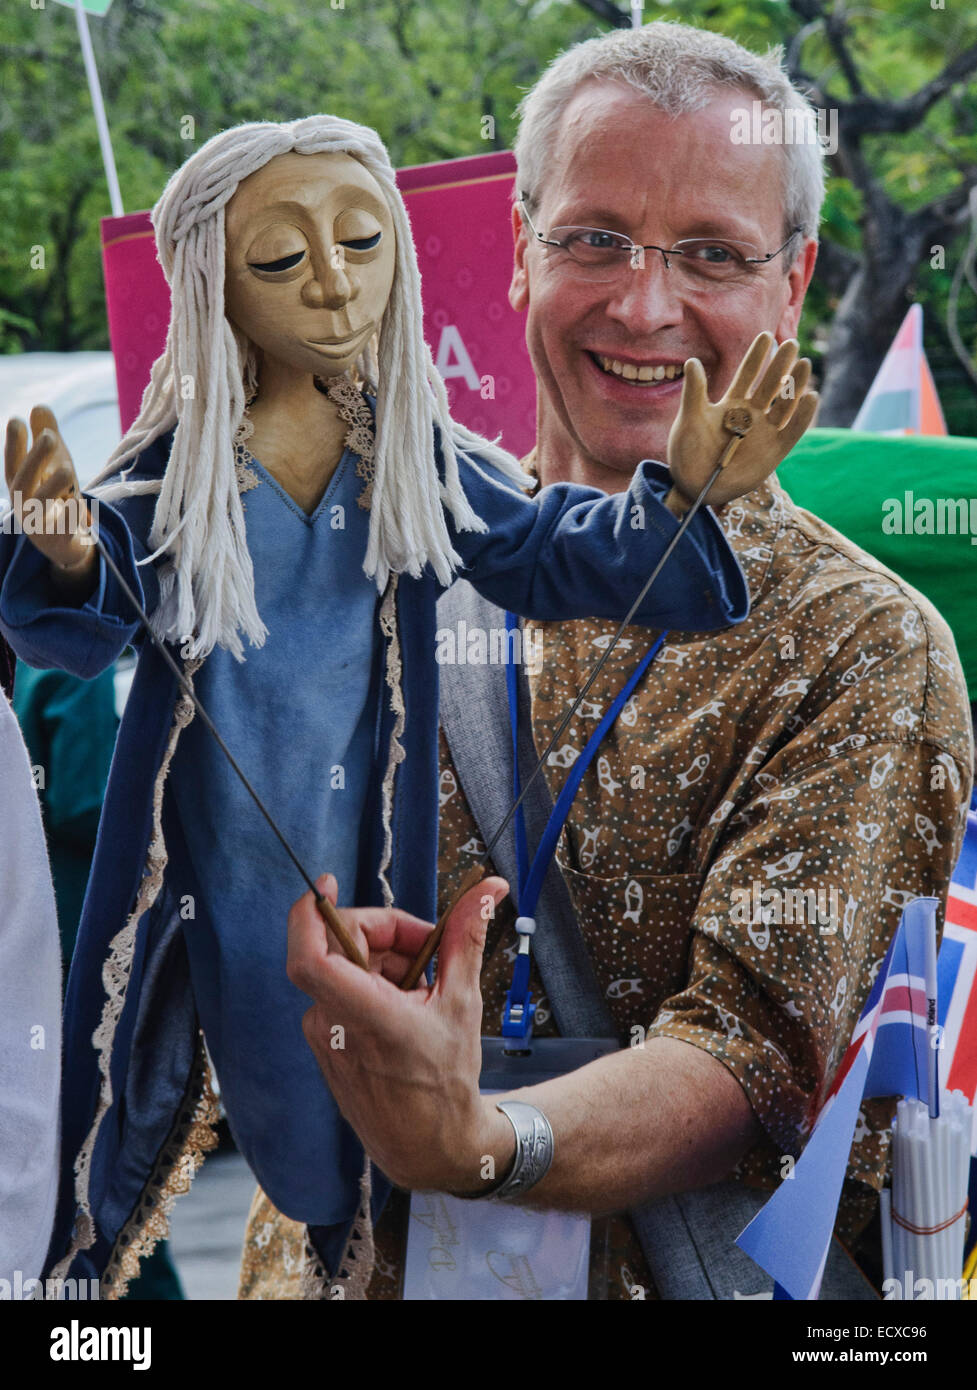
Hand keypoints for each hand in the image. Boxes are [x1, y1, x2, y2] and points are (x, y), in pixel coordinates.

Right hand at [4, 406, 96, 589]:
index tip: (16, 420)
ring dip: (53, 486)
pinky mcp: (60, 541)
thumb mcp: (53, 467)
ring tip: (68, 468)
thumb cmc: (55, 498)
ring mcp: (40, 525)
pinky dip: (69, 518)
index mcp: (19, 486)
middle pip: (24, 482)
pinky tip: (76, 504)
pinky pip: (64, 530)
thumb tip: (40, 405)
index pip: (12, 463)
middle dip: (35, 459)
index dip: (13, 444)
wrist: (65, 545)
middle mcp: (23, 505)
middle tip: (50, 436)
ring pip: (41, 506)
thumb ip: (47, 438)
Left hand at [287, 872, 514, 1192]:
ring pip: (344, 970)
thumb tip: (489, 888)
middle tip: (430, 949)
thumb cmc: (448, 1080)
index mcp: (365, 1014)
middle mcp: (332, 1024)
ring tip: (425, 991)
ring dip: (384, 963)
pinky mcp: (324, 1045)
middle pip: (342, 948)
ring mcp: (322, 1037)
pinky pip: (341, 994)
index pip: (312, 954)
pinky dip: (372, 987)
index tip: (328, 885)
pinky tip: (406, 1008)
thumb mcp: (463, 1001)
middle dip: (385, 934)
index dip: (310, 913)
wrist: (431, 1149)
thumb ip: (466, 936)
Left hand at [665, 332, 817, 510]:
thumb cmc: (687, 453)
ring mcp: (764, 431)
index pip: (747, 373)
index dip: (757, 356)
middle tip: (791, 344)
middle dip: (780, 365)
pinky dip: (802, 416)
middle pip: (770, 384)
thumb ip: (694, 392)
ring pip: (785, 403)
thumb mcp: (689, 420)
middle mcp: (751, 414)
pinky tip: (812, 397)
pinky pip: (792, 431)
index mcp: (731, 403)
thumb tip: (692, 361)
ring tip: (805, 365)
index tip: (766, 335)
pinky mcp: (774, 451)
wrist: (694, 487)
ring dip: (795, 385)